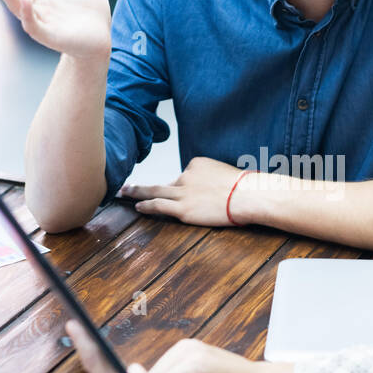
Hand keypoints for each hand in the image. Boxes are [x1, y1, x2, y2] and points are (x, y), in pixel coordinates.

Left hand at [120, 157, 247, 227]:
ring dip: (137, 193)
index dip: (182, 187)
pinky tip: (138, 207)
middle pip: (164, 182)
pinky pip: (158, 205)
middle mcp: (186, 175)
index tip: (183, 194)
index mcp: (197, 164)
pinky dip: (145, 205)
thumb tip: (215, 189)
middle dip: (143, 185)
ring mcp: (183, 192)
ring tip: (125, 194)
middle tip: (127, 186)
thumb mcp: (228, 174)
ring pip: (154, 191)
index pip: (184, 176)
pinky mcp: (183, 208)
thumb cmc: (245, 188)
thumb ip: (215, 179)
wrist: (248, 195)